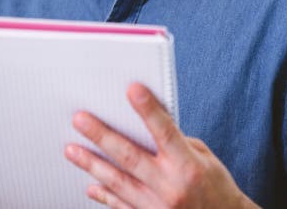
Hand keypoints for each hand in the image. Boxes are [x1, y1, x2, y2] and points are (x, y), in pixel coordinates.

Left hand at [65, 83, 258, 208]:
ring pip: (118, 182)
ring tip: (71, 150)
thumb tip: (146, 122)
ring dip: (92, 164)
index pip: (165, 132)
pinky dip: (104, 195)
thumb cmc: (215, 187)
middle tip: (80, 119)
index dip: (149, 110)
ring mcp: (158, 206)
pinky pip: (121, 206)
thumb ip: (175, 142)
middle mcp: (171, 187)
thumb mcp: (204, 158)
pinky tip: (89, 185)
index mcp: (188, 165)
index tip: (132, 89)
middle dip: (102, 136)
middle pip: (130, 157)